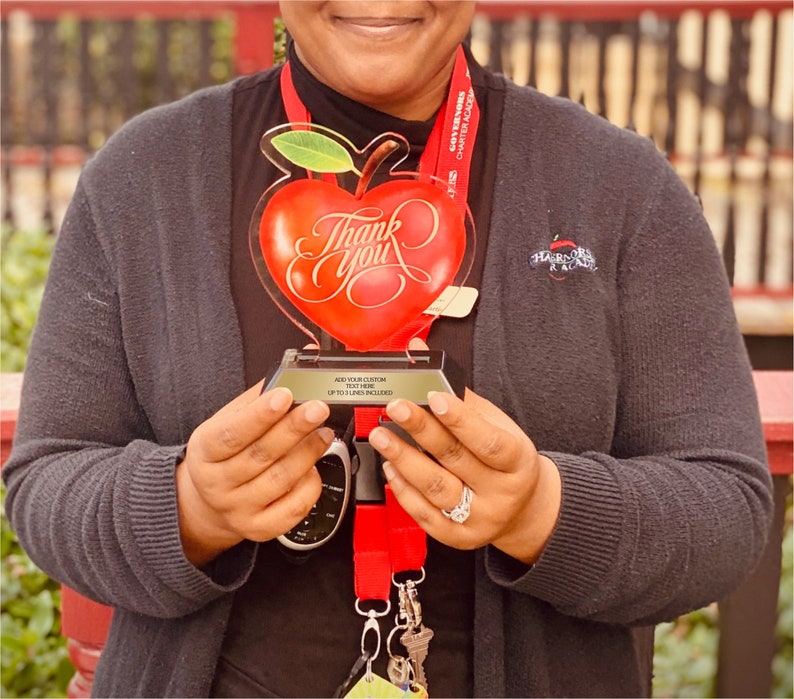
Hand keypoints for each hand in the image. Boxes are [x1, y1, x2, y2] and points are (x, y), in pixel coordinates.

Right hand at [176, 382, 332, 565]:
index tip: (285, 395)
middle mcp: (218, 484)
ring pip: (280, 480)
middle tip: (318, 409)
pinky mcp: (259, 528)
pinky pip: (293, 508)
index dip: (259, 415)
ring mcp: (238, 509)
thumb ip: (258, 397)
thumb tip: (294, 371)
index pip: (231, 434)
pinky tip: (314, 468)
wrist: (207, 503)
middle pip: (260, 455)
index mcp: (205, 452)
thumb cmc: (224, 454)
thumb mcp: (227, 421)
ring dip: (307, 453)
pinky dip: (309, 485)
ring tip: (323, 433)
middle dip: (294, 428)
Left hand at [368, 389, 560, 563]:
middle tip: (395, 407)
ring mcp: (478, 519)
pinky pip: (425, 514)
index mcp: (518, 462)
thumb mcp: (495, 424)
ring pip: (436, 489)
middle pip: (455, 460)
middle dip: (420, 430)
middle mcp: (501, 493)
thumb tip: (420, 354)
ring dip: (404, 459)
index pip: (489, 442)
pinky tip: (390, 466)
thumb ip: (457, 393)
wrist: (522, 508)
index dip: (460, 419)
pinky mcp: (457, 537)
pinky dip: (403, 489)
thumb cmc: (505, 460)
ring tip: (381, 436)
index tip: (433, 396)